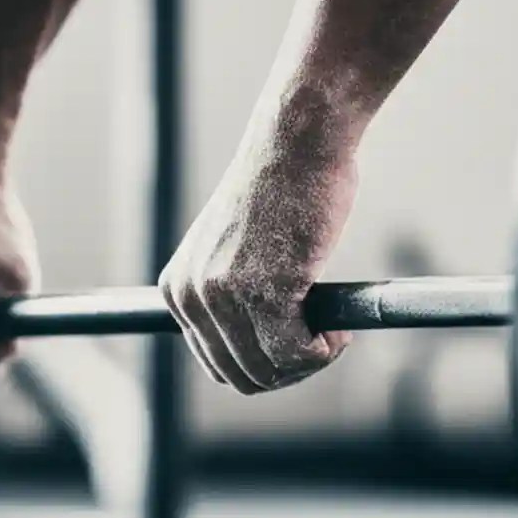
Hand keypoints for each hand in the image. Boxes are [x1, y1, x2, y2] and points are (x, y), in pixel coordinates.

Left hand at [159, 141, 357, 393]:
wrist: (298, 142)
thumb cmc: (280, 188)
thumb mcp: (232, 248)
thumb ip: (229, 293)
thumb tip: (256, 346)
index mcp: (177, 288)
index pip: (217, 364)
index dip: (265, 365)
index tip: (299, 344)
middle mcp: (191, 295)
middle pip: (242, 376)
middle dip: (289, 370)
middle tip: (323, 343)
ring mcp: (225, 295)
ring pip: (271, 370)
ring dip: (310, 362)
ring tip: (333, 333)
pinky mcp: (265, 291)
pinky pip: (298, 353)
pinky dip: (325, 351)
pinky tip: (339, 329)